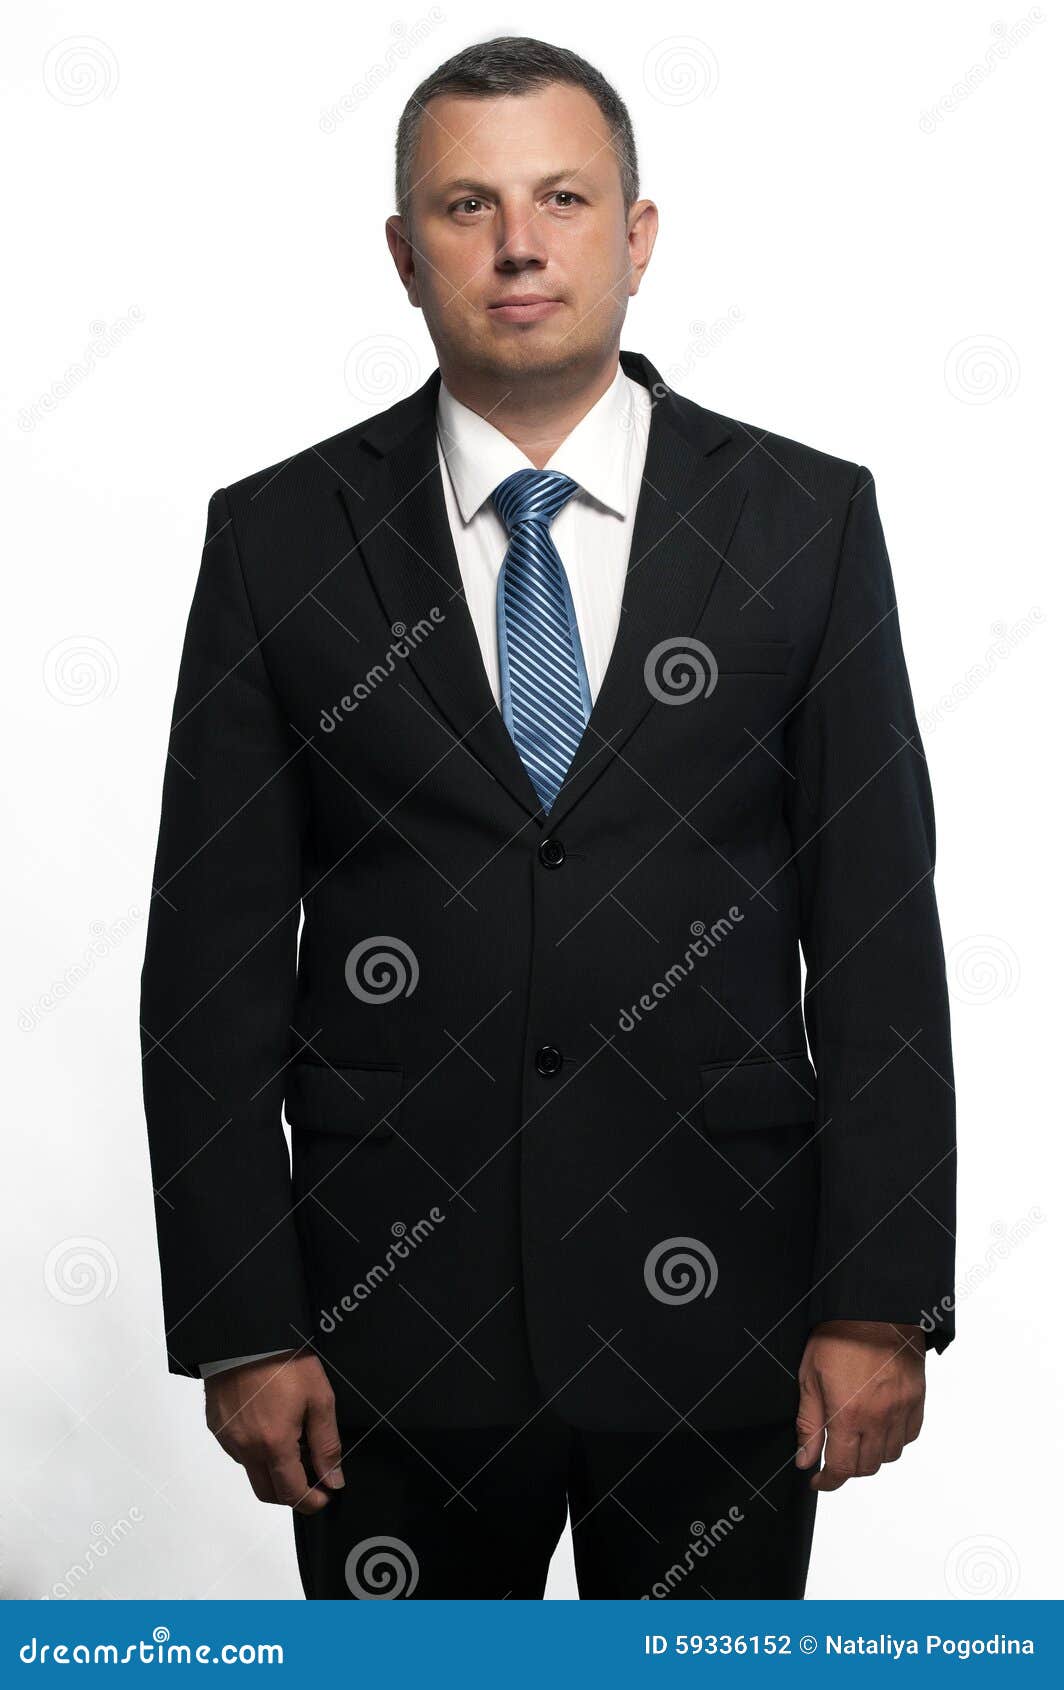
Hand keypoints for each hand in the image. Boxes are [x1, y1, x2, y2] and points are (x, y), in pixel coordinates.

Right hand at [204, 1351, 343, 1514]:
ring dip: (272, 1469)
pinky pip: (237, 1451)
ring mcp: (228, 1438)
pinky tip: (270, 1424)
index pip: (292, 1494)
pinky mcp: (217, 1426)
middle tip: (312, 1475)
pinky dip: (255, 1450)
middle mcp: (246, 1448)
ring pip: (251, 1471)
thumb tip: (334, 1480)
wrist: (247, 1334)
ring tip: (292, 1440)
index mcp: (273, 1444)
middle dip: (291, 1493)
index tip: (325, 1496)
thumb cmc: (284, 1360)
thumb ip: (327, 1445)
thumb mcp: (319, 1399)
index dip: (312, 1501)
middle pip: (268, 1493)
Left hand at [795, 1320, 925, 1489]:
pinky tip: (880, 1426)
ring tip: (857, 1438)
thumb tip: (805, 1460)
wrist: (874, 1308)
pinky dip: (894, 1439)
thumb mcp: (809, 1377)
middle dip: (847, 1468)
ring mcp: (901, 1409)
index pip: (842, 1467)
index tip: (819, 1481)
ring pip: (889, 1455)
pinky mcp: (917, 1399)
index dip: (829, 1481)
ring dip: (871, 1455)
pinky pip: (909, 1435)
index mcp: (848, 1414)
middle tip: (834, 1455)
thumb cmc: (838, 1336)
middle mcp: (878, 1418)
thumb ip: (809, 1423)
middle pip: (866, 1467)